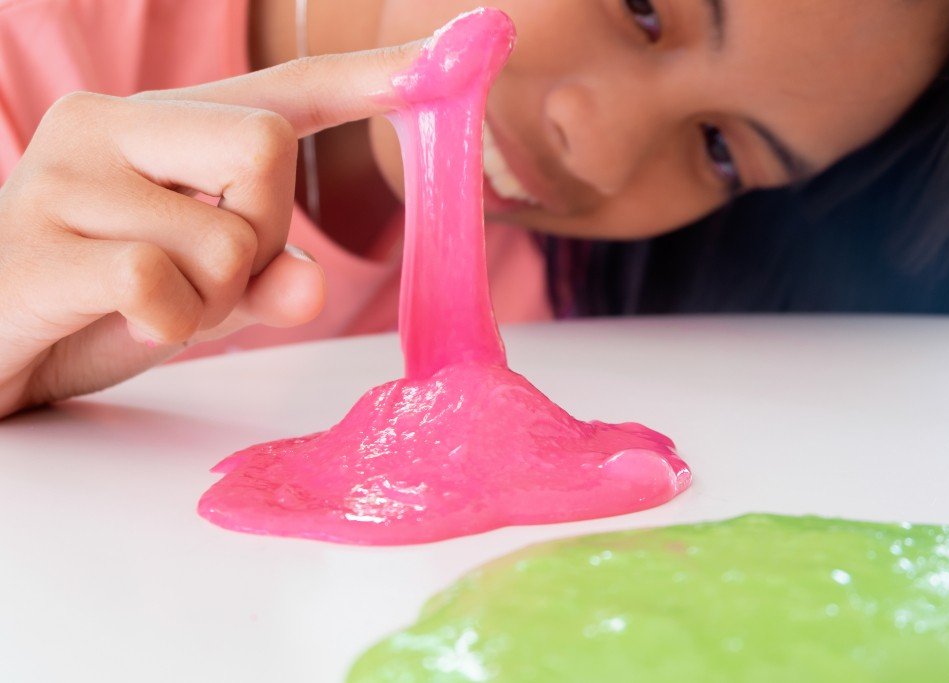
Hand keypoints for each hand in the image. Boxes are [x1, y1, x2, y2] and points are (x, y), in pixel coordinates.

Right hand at [0, 42, 421, 417]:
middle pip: (268, 147)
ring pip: (227, 235)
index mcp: (156, 124)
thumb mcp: (201, 293)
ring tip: (148, 307)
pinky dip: (168, 324)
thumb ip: (265, 279)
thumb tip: (311, 284)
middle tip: (202, 275)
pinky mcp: (35, 244)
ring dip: (212, 300)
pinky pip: (163, 283)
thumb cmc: (95, 307)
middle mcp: (105, 122)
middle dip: (263, 233)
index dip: (373, 73)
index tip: (463, 41)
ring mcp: (63, 176)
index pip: (283, 89)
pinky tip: (120, 323)